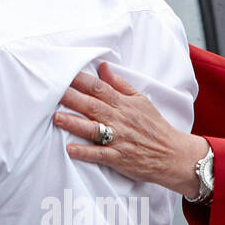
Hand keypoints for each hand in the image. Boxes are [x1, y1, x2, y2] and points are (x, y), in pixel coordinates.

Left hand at [52, 62, 208, 196]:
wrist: (174, 155)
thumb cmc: (155, 126)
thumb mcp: (141, 100)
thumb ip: (120, 84)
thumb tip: (103, 66)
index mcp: (123, 104)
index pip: (99, 88)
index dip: (80, 80)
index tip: (61, 73)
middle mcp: (119, 119)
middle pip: (92, 105)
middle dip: (71, 97)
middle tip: (50, 91)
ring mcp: (119, 139)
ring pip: (93, 129)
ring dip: (74, 123)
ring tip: (56, 117)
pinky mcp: (119, 158)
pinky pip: (99, 155)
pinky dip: (85, 152)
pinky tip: (70, 150)